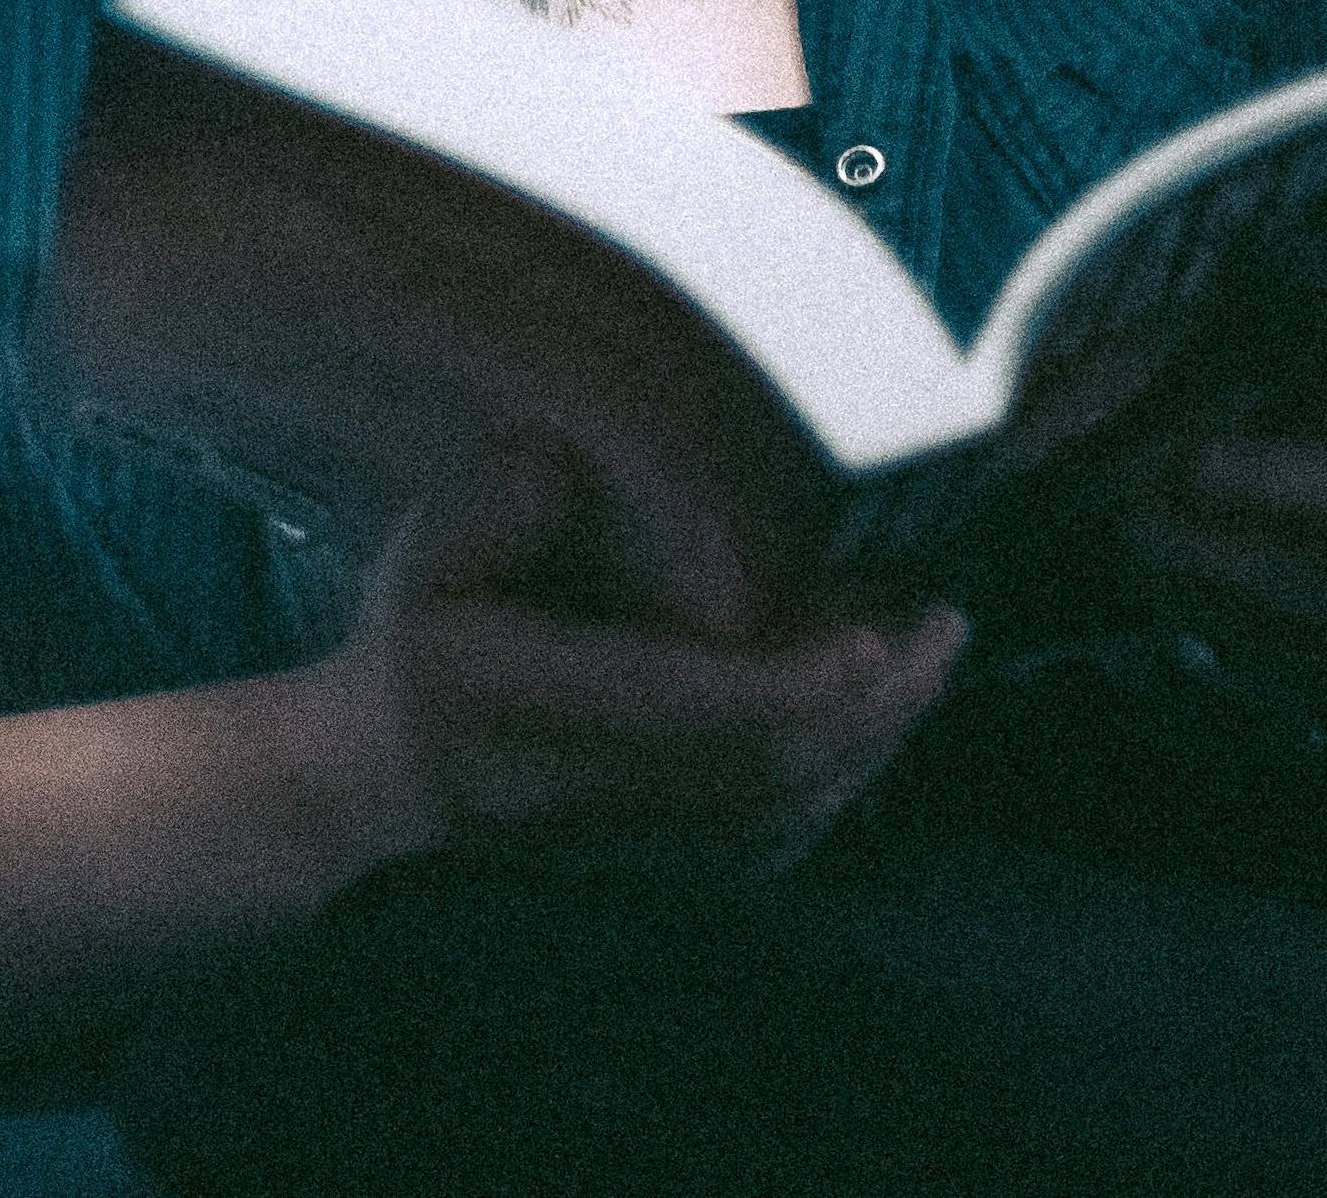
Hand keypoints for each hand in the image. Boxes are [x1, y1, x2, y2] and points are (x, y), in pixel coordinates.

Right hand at [324, 453, 967, 868]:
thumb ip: (504, 503)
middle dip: (878, 700)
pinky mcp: (665, 857)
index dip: (794, 677)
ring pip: (792, 804)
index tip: (869, 631)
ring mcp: (644, 833)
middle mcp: (608, 779)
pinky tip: (870, 734)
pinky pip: (781, 836)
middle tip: (942, 623)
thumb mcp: (428, 551)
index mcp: (548, 699)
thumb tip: (571, 468)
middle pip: (778, 761)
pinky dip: (841, 784)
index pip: (694, 704)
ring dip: (875, 736)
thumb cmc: (414, 647)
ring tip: (926, 660)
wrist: (384, 781)